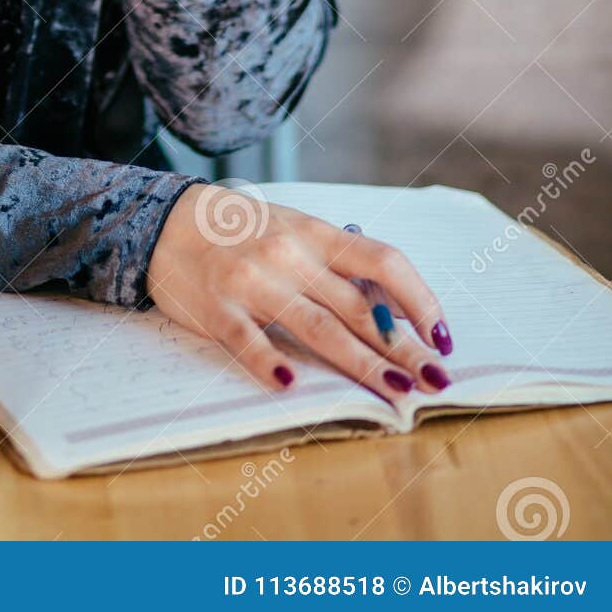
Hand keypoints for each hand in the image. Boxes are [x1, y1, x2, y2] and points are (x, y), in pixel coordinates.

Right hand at [146, 184, 453, 404]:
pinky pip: (247, 339)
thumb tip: (395, 312)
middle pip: (358, 307)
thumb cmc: (242, 231)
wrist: (168, 220)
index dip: (420, 301)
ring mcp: (253, 281)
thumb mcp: (295, 230)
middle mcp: (290, 255)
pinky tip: (291, 384)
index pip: (383, 263)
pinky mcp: (217, 308)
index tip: (443, 337)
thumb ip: (338, 265)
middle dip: (404, 348)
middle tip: (436, 380)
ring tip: (395, 391)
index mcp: (316, 235)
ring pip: (317, 328)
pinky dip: (268, 361)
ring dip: (361, 363)